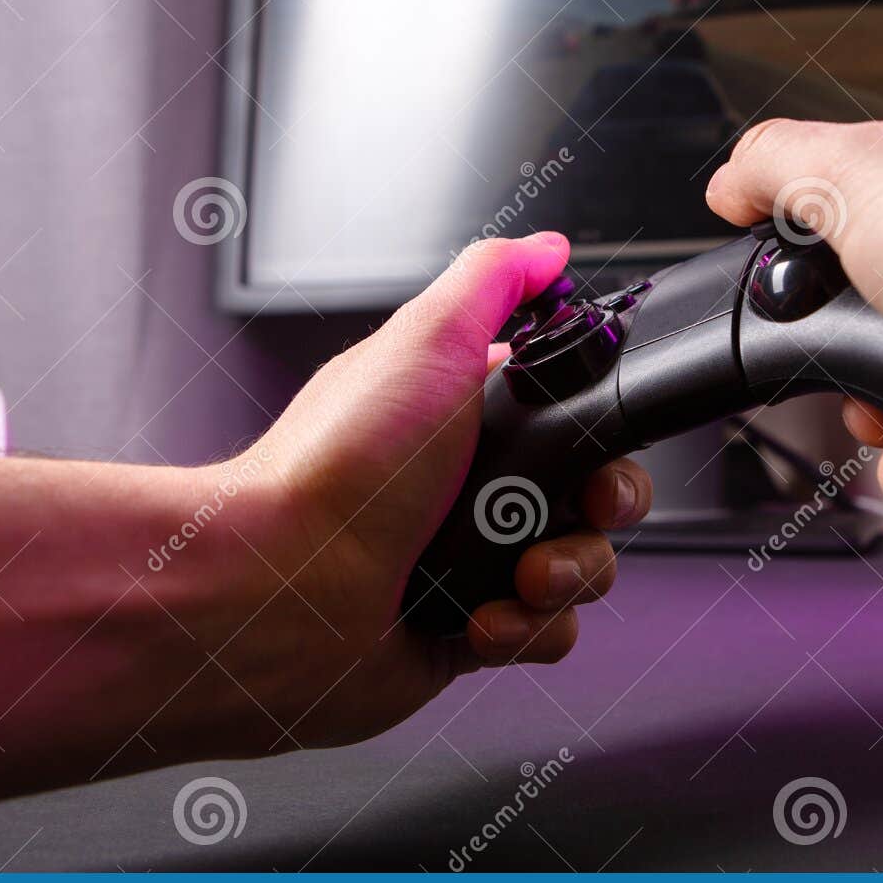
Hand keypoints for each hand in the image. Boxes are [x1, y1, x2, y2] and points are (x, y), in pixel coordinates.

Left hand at [209, 234, 650, 751]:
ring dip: (565, 575)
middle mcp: (471, 487)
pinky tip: (480, 617)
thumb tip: (547, 248)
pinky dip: (525, 629)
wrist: (279, 593)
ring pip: (582, 570)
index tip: (600, 442)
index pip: (574, 414)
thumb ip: (495, 279)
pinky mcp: (467, 630)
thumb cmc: (332, 469)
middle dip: (599, 511)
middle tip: (566, 509)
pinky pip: (544, 634)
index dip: (603, 431)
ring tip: (515, 573)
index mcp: (467, 416)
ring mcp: (472, 561)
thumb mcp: (425, 340)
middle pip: (597, 496)